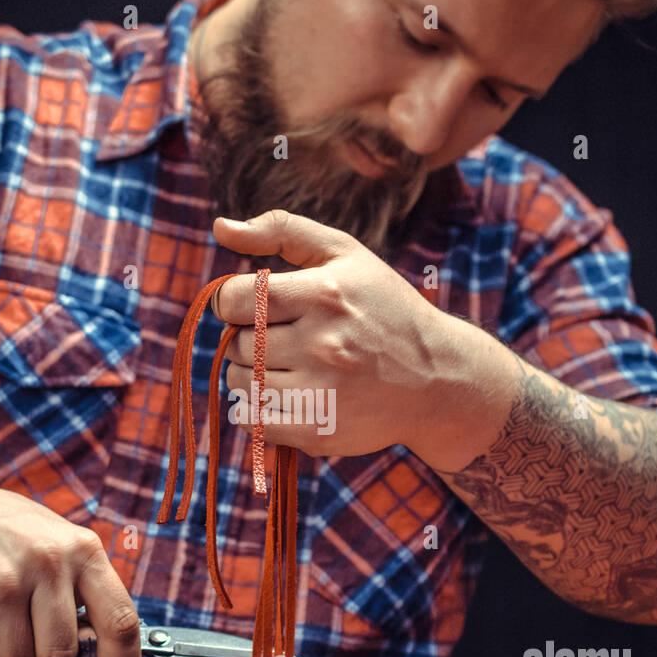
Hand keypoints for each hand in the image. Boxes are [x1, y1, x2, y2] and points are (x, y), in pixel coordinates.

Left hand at [210, 209, 453, 458]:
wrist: (437, 378)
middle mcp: (321, 344)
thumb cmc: (384, 307)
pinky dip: (256, 409)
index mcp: (324, 294)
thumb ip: (282, 230)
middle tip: (281, 337)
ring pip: (239, 382)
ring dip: (250, 373)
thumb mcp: (345, 253)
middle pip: (236, 343)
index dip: (233, 302)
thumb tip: (220, 225)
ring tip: (284, 365)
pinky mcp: (319, 430)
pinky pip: (252, 420)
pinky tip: (285, 394)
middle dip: (248, 338)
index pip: (234, 299)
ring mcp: (320, 392)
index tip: (250, 305)